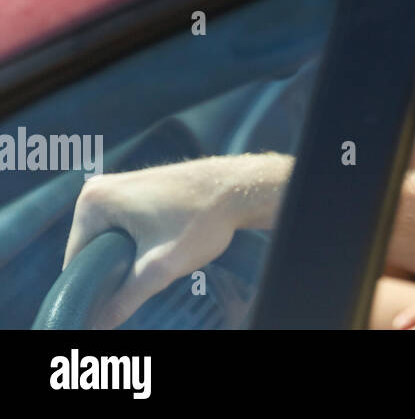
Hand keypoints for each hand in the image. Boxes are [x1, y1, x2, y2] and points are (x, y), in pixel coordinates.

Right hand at [63, 156, 267, 328]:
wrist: (240, 188)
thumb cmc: (203, 220)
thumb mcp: (160, 268)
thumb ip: (125, 299)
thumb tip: (97, 326)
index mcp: (92, 202)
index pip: (76, 259)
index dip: (94, 283)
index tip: (118, 296)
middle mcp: (97, 188)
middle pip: (92, 248)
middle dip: (114, 267)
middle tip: (146, 275)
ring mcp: (118, 184)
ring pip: (109, 238)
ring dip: (127, 256)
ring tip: (156, 259)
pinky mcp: (136, 187)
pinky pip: (123, 225)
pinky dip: (136, 241)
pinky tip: (160, 247)